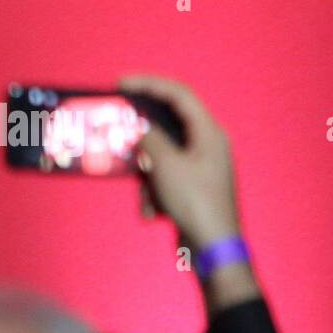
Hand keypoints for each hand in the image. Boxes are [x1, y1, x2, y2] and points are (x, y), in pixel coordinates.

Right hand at [120, 73, 240, 250]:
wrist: (214, 250)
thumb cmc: (194, 201)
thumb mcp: (166, 164)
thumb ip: (149, 138)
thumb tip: (140, 129)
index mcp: (209, 132)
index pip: (178, 94)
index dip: (148, 83)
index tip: (120, 84)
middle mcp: (207, 144)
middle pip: (167, 125)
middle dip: (142, 137)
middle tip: (118, 131)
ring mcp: (200, 166)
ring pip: (161, 154)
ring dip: (146, 173)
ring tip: (144, 192)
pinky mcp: (191, 186)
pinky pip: (164, 176)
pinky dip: (154, 191)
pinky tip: (153, 210)